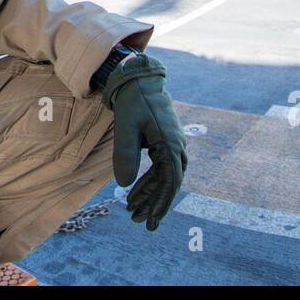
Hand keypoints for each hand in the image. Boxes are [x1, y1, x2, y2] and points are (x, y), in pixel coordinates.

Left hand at [103, 53, 186, 230]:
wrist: (138, 78)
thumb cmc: (132, 99)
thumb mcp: (125, 126)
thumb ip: (125, 154)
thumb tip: (124, 185)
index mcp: (170, 143)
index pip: (170, 181)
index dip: (160, 203)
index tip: (150, 220)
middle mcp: (176, 145)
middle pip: (169, 183)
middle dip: (154, 203)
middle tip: (138, 221)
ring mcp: (171, 143)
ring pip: (163, 177)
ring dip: (149, 194)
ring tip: (131, 210)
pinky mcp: (163, 141)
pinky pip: (159, 168)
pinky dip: (147, 181)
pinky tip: (134, 192)